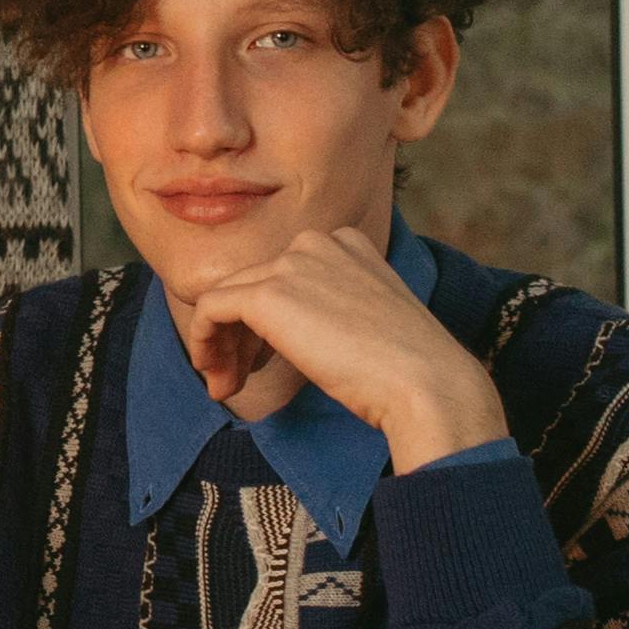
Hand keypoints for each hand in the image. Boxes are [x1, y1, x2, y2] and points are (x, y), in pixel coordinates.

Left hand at [179, 212, 505, 463]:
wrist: (424, 383)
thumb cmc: (408, 369)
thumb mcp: (368, 322)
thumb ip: (329, 313)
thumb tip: (290, 334)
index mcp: (346, 242)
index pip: (283, 274)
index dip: (265, 322)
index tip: (264, 361)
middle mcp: (316, 242)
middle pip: (252, 284)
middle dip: (238, 336)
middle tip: (236, 380)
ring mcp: (291, 263)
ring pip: (227, 296)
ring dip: (219, 345)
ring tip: (225, 386)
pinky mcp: (268, 294)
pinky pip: (209, 309)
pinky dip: (203, 342)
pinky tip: (217, 377)